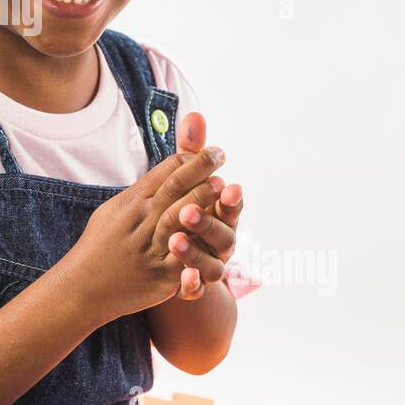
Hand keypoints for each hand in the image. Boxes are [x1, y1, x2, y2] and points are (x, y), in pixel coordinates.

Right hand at [62, 132, 227, 323]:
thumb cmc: (99, 245)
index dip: (189, 159)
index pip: (164, 173)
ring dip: (201, 199)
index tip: (209, 151)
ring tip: (222, 185)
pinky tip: (215, 236)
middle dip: (199, 169)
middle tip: (220, 154)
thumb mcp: (114, 210)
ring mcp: (151, 247)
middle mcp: (141, 221)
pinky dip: (200, 246)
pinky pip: (184, 259)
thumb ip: (141, 191)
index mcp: (132, 203)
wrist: (84, 286)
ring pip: (179, 217)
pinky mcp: (160, 275)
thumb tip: (166, 170)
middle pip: (174, 187)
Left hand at [170, 111, 242, 299]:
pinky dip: (191, 287)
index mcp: (222, 215)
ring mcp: (210, 266)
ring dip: (195, 253)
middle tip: (188, 211)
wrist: (173, 259)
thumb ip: (191, 152)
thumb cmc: (184, 211)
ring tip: (174, 241)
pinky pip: (195, 291)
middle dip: (208, 222)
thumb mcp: (186, 182)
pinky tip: (182, 282)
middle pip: (223, 235)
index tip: (228, 186)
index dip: (231, 199)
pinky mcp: (192, 286)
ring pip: (211, 264)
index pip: (231, 205)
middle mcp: (221, 242)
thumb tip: (194, 113)